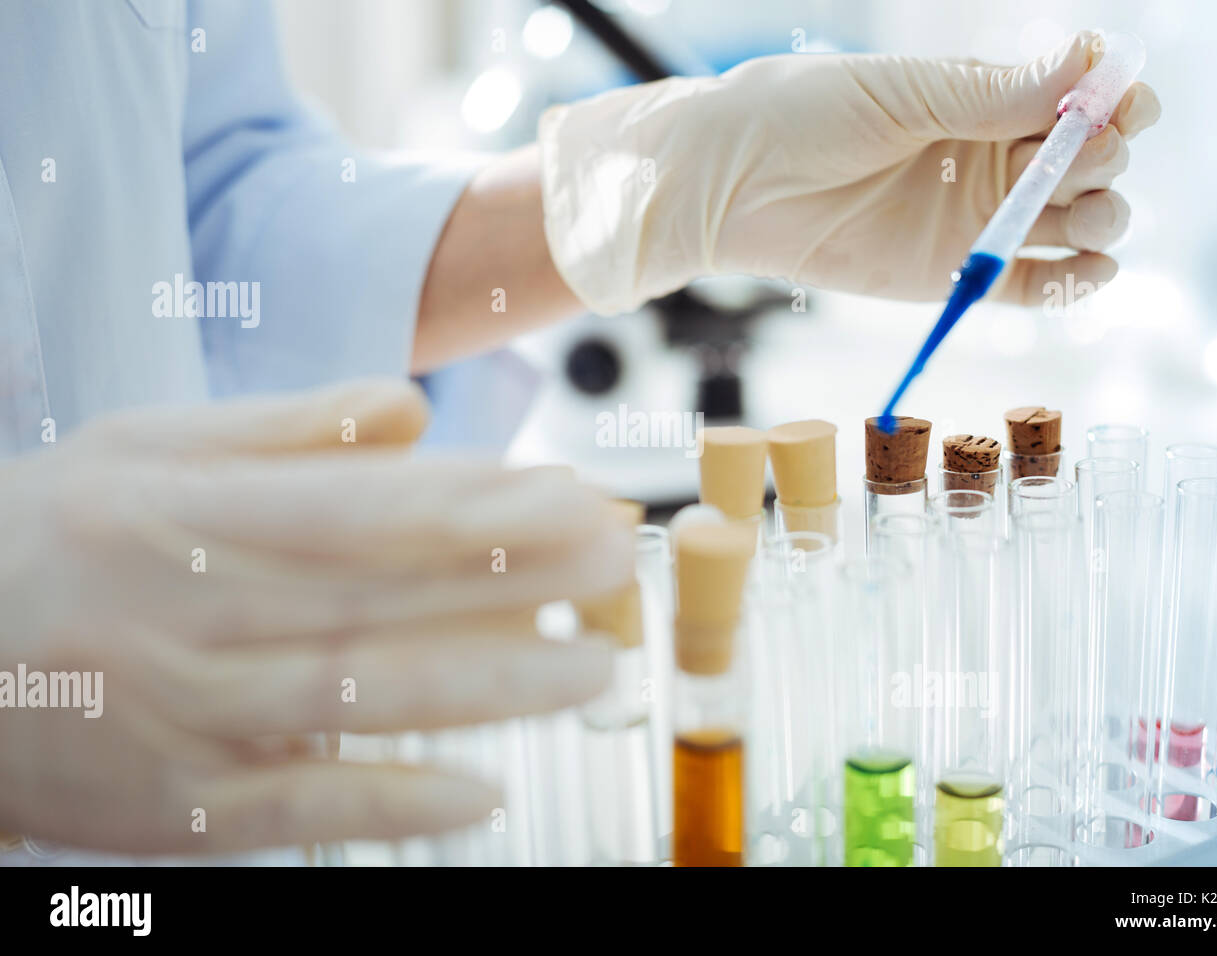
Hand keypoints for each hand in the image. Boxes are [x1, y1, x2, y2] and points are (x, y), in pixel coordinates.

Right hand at [0, 379, 630, 852]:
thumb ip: (282, 432)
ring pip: (355, 702)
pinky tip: (484, 793)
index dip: (479, 506)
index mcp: (185, 516)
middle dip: (513, 585)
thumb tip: (412, 411)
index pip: (360, 510)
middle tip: (618, 565)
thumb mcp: (143, 453)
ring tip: (593, 668)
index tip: (575, 495)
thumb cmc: (56, 538)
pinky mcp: (174, 805)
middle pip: (378, 601)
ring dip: (485, 690)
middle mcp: (188, 617)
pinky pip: (295, 811)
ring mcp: (183, 719)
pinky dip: (391, 806)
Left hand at [538, 31, 1159, 313]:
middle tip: (1084, 163)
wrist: (730, 185)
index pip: (1079, 100)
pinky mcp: (950, 274)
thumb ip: (991, 93)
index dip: (1117, 104)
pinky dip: (1071, 283)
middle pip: (1088, 163)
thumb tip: (1091, 65)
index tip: (1127, 109)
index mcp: (983, 99)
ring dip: (1103, 219)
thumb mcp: (901, 93)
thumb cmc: (802, 115)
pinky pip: (1030, 285)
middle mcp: (990, 157)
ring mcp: (974, 219)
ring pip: (1073, 223)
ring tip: (1086, 218)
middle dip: (1104, 162)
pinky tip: (1086, 272)